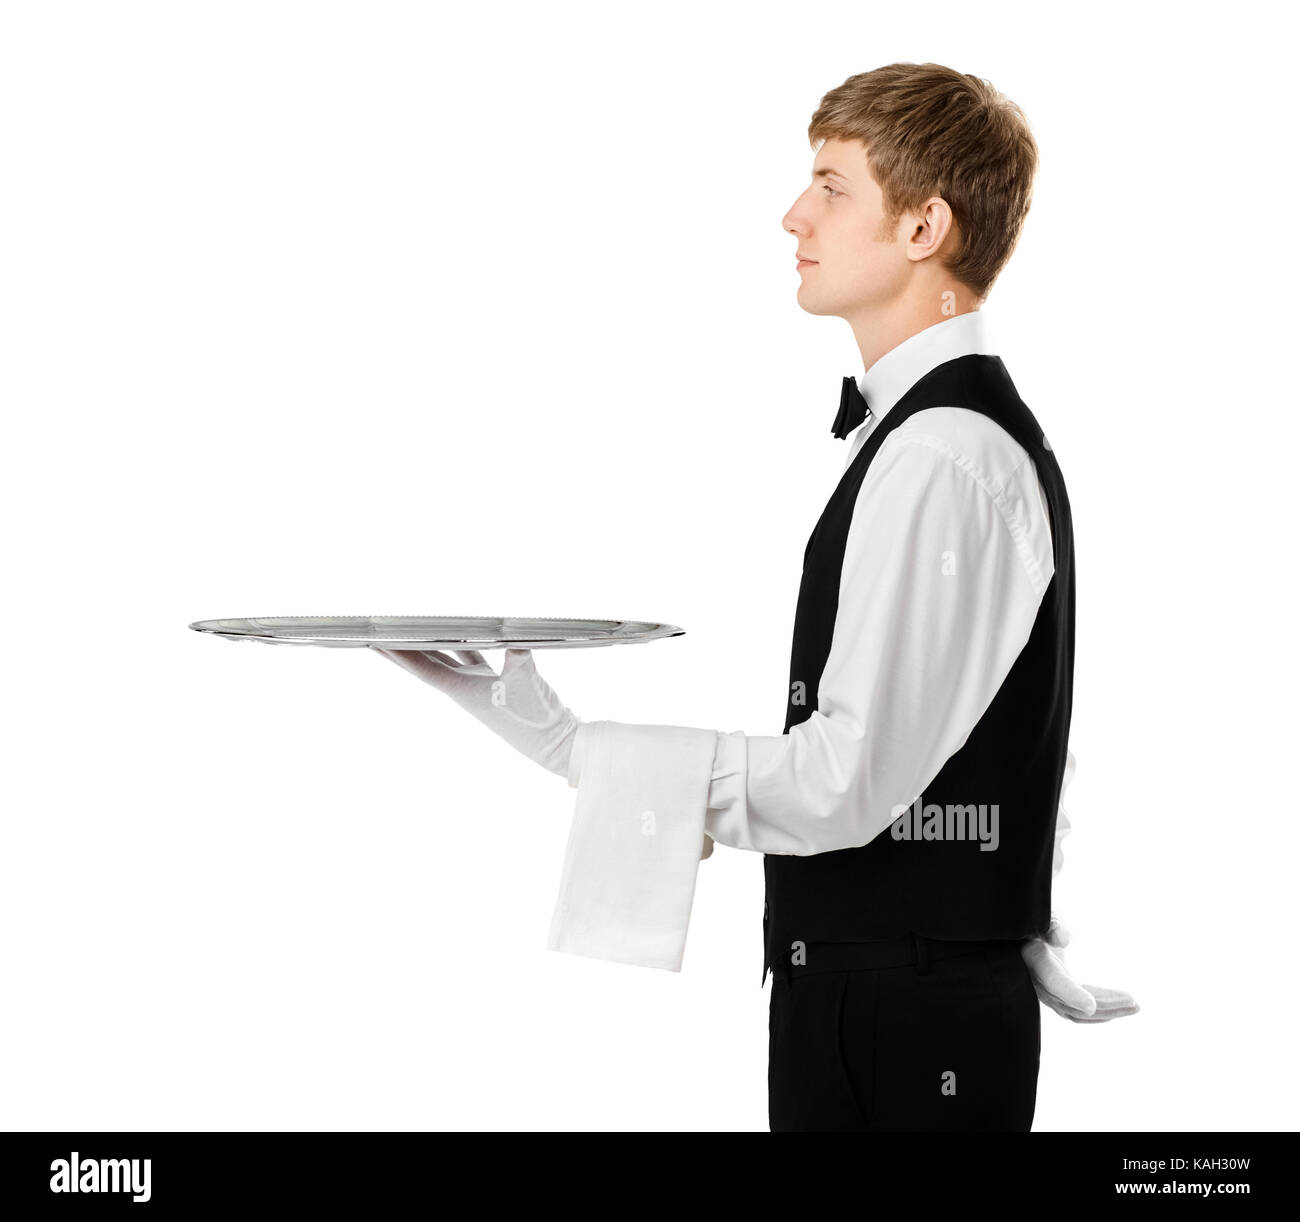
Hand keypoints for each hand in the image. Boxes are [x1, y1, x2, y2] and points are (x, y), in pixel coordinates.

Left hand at [371, 646, 579, 778]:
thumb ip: (518, 656)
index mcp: (464, 691)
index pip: (424, 668)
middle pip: (426, 664)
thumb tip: (514, 636)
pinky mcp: (495, 684)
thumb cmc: (536, 719)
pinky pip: (472, 658)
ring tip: (412, 628)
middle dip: (403, 649)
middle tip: (379, 634)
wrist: (555, 743)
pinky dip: (464, 644)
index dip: (399, 655)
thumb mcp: (527, 682)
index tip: (376, 643)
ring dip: (429, 645)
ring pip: (446, 660)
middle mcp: (465, 689)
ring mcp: (479, 687)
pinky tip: (463, 632)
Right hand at [1021, 915, 1138, 1022]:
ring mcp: (1047, 993)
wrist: (1026, 932)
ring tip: (1135, 1006)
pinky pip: (1077, 1013)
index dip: (1071, 994)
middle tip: (1134, 1001)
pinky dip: (1099, 1014)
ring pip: (1077, 1013)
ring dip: (1107, 1011)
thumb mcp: (1044, 915)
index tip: (1091, 1007)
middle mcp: (1039, 982)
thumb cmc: (1037, 919)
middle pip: (1071, 1003)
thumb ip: (1052, 925)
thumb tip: (1065, 939)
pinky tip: (1118, 1009)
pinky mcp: (1056, 997)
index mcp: (1035, 960)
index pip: (1053, 981)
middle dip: (1104, 1004)